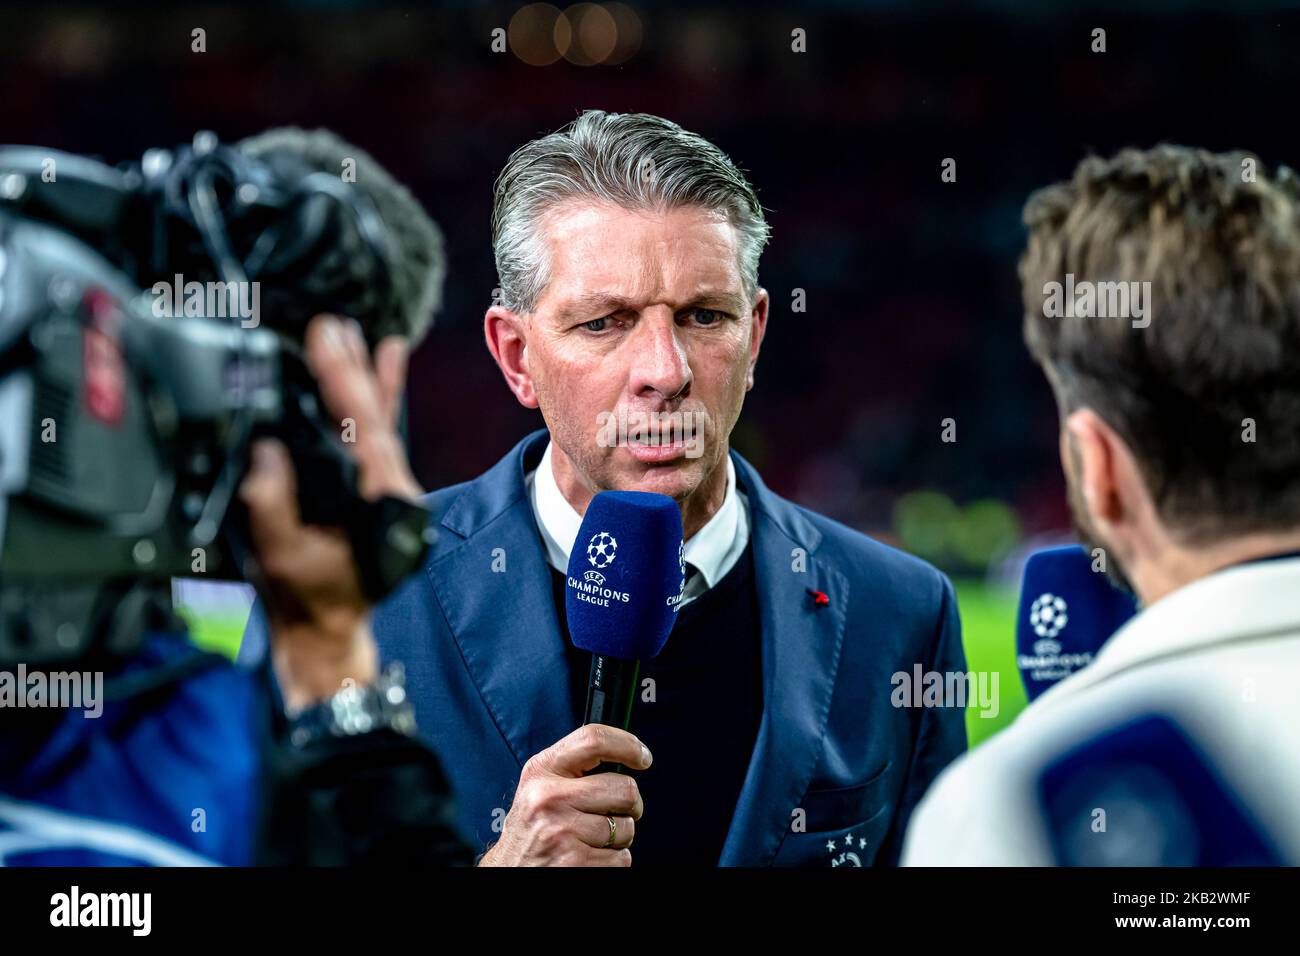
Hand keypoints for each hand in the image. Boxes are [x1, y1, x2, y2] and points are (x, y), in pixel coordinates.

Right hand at [238, 314, 420, 711]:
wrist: (324, 631)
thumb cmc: (309, 600)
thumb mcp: (284, 559)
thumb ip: (274, 509)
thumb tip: (267, 454)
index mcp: (382, 502)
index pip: (366, 430)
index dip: (346, 382)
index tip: (328, 342)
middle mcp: (390, 487)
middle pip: (375, 417)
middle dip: (353, 369)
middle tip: (333, 326)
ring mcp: (382, 485)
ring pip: (377, 421)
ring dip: (364, 377)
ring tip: (355, 334)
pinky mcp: (368, 487)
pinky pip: (372, 436)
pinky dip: (376, 398)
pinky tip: (386, 359)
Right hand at [478, 725, 652, 866]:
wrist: (510, 872)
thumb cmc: (531, 830)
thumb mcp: (539, 788)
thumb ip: (572, 769)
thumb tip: (624, 753)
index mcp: (541, 771)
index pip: (593, 739)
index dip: (627, 744)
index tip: (642, 756)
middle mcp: (549, 798)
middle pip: (624, 788)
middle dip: (632, 805)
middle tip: (618, 813)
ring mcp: (562, 831)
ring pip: (627, 827)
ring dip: (620, 837)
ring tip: (593, 840)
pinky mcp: (574, 862)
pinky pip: (621, 858)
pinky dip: (613, 861)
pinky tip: (590, 858)